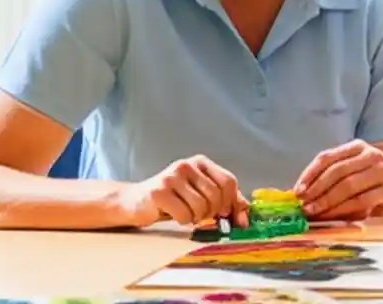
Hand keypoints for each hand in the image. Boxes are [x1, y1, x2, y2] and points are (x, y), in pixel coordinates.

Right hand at [118, 155, 247, 227]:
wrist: (136, 201)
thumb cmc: (174, 199)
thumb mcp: (202, 194)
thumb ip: (226, 202)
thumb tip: (246, 219)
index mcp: (201, 162)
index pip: (229, 181)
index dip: (232, 202)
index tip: (227, 215)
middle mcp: (187, 165)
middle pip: (216, 196)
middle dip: (212, 213)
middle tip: (201, 215)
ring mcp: (172, 176)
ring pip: (201, 207)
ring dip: (196, 218)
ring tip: (186, 213)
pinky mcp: (159, 191)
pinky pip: (184, 215)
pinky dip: (182, 221)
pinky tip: (173, 214)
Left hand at [294, 139, 382, 220]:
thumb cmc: (368, 185)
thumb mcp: (349, 175)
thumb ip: (328, 179)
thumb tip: (299, 193)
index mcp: (358, 146)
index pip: (327, 157)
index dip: (309, 174)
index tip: (297, 191)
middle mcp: (373, 155)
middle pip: (337, 172)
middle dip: (317, 191)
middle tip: (303, 206)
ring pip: (348, 186)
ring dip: (327, 201)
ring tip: (314, 212)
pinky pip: (362, 201)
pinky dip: (343, 210)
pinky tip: (332, 216)